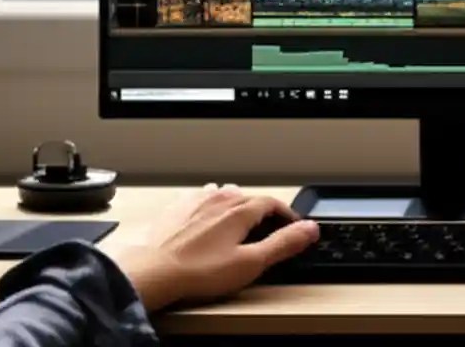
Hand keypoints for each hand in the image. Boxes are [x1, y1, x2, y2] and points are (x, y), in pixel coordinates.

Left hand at [109, 184, 318, 311]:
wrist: (154, 271)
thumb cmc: (199, 271)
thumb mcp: (250, 263)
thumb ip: (282, 244)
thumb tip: (310, 229)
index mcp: (240, 210)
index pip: (272, 203)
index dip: (286, 213)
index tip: (292, 224)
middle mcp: (219, 198)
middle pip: (249, 198)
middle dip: (262, 210)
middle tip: (268, 227)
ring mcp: (195, 201)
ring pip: (224, 194)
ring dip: (236, 204)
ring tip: (240, 218)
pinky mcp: (177, 208)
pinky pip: (200, 197)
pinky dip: (210, 203)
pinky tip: (207, 214)